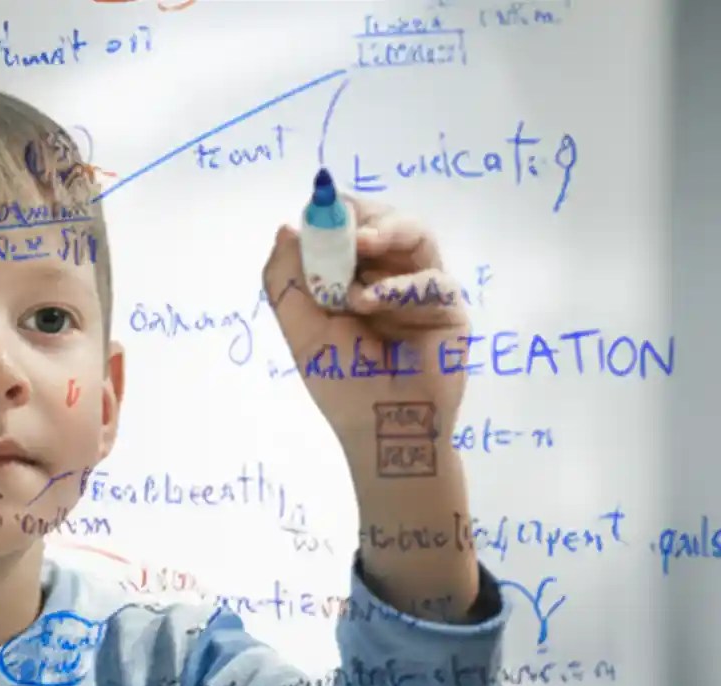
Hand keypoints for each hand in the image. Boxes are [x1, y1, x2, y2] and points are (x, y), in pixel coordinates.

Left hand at [262, 195, 468, 438]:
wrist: (379, 430)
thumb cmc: (341, 381)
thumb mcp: (300, 328)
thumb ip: (286, 281)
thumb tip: (287, 229)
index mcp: (355, 274)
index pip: (350, 226)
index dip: (336, 213)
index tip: (318, 205)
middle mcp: (391, 274)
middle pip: (386, 221)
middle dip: (363, 213)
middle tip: (343, 219)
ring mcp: (423, 289)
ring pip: (417, 236)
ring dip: (384, 233)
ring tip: (359, 243)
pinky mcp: (449, 309)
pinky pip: (432, 280)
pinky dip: (398, 286)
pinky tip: (370, 301)